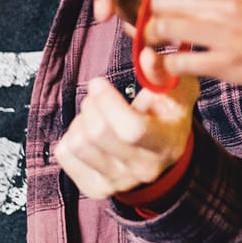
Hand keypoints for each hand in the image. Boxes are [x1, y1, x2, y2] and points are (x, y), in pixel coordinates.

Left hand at [53, 65, 198, 200]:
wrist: (162, 153)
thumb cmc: (168, 114)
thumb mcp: (177, 89)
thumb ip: (163, 71)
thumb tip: (147, 55)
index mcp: (165, 144)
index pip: (131, 129)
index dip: (108, 101)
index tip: (98, 82)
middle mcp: (143, 169)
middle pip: (98, 134)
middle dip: (91, 104)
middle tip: (97, 94)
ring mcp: (118, 182)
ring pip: (78, 144)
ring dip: (80, 120)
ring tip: (95, 114)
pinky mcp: (95, 187)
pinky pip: (64, 155)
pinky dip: (70, 137)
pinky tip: (87, 132)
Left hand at [130, 0, 241, 87]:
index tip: (166, 6)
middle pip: (158, 0)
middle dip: (151, 16)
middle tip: (157, 29)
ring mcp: (225, 32)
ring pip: (160, 29)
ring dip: (155, 41)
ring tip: (163, 48)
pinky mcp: (230, 65)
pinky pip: (178, 63)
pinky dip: (170, 67)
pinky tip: (178, 68)